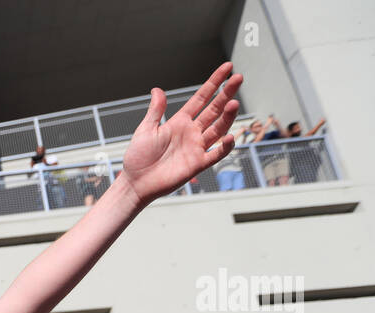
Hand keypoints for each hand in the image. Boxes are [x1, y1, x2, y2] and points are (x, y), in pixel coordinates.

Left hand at [118, 62, 241, 205]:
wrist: (136, 183)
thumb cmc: (138, 157)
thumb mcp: (146, 129)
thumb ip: (155, 111)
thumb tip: (157, 89)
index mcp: (180, 121)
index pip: (201, 98)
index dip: (214, 83)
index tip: (227, 68)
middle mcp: (191, 132)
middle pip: (214, 110)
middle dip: (226, 94)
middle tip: (238, 78)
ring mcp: (196, 148)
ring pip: (218, 129)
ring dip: (227, 117)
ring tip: (233, 103)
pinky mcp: (197, 164)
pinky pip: (215, 155)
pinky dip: (224, 147)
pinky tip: (230, 136)